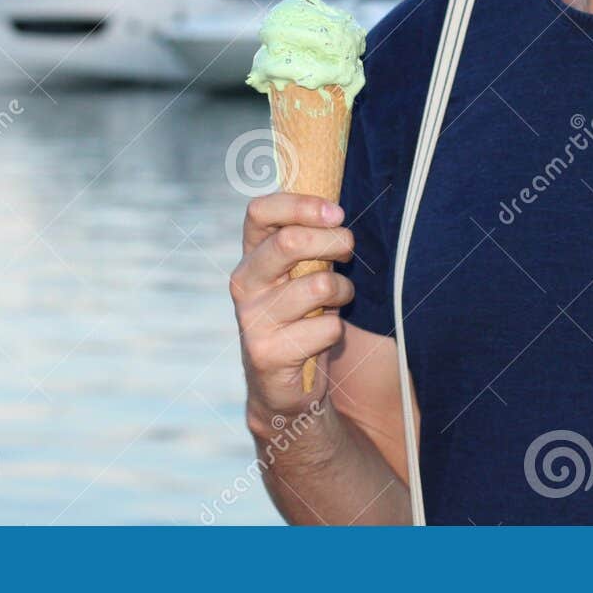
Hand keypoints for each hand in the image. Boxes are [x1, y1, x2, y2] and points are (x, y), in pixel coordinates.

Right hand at [230, 193, 356, 426]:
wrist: (284, 386)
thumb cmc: (302, 317)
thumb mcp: (302, 273)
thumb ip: (310, 242)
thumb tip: (337, 209)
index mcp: (251, 255)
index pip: (259, 211)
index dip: (301, 205)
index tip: (336, 213)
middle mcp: (244, 283)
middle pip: (289, 243)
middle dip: (333, 241)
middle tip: (348, 251)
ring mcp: (252, 319)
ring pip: (318, 286)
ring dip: (342, 290)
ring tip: (337, 300)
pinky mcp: (266, 353)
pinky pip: (325, 329)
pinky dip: (336, 331)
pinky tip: (323, 338)